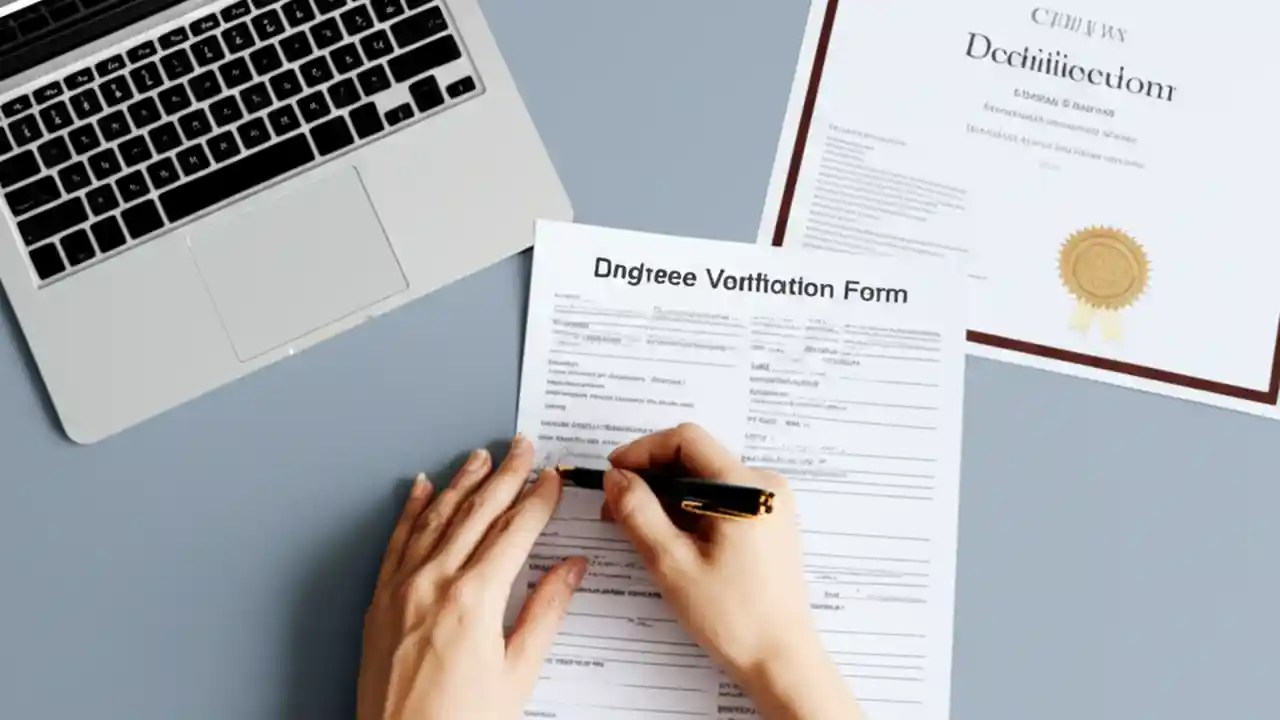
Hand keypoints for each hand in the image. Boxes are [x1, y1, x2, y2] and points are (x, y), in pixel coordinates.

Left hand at [357, 436, 586, 719]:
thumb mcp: (517, 674)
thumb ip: (545, 613)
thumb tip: (571, 569)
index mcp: (474, 600)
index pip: (515, 531)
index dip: (537, 499)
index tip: (552, 478)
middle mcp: (433, 584)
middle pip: (477, 513)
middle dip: (505, 475)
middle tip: (522, 448)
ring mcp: (400, 590)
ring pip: (435, 518)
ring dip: (461, 483)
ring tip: (479, 458)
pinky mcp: (379, 602)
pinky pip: (397, 541)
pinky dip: (411, 510)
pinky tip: (420, 488)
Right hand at [604, 424, 861, 719]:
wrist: (781, 658)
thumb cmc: (732, 617)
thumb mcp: (673, 563)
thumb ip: (639, 512)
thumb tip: (615, 477)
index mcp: (746, 488)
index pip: (687, 440)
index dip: (643, 450)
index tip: (613, 473)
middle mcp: (765, 485)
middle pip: (696, 457)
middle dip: (651, 475)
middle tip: (615, 506)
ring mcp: (770, 503)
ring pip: (706, 479)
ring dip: (668, 494)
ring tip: (636, 526)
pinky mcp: (769, 521)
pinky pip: (722, 498)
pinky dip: (690, 508)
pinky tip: (668, 536)